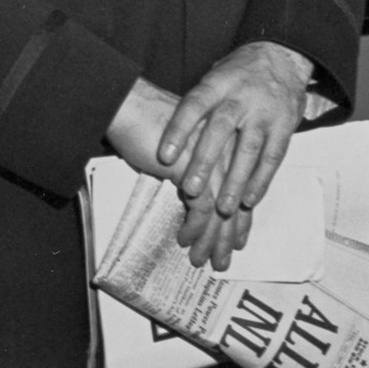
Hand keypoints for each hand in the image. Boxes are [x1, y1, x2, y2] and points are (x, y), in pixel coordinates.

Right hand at [106, 77, 253, 269]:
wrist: (127, 106)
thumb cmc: (146, 123)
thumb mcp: (179, 148)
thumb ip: (193, 169)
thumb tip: (194, 198)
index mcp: (224, 145)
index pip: (239, 190)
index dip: (240, 220)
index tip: (238, 241)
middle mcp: (224, 154)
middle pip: (234, 204)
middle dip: (228, 237)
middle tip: (222, 261)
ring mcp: (210, 162)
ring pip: (220, 212)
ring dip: (211, 240)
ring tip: (203, 260)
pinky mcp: (192, 170)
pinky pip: (200, 210)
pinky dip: (193, 229)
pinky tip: (184, 239)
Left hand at [157, 41, 311, 226]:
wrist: (281, 55)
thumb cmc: (238, 73)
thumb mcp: (215, 78)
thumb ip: (199, 106)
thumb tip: (168, 136)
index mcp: (218, 83)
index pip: (194, 105)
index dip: (178, 130)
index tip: (164, 156)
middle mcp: (240, 97)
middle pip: (221, 130)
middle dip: (205, 161)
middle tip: (191, 189)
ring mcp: (265, 112)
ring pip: (249, 149)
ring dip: (235, 180)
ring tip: (222, 207)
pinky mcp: (285, 126)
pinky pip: (273, 157)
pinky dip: (261, 180)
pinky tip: (250, 200)